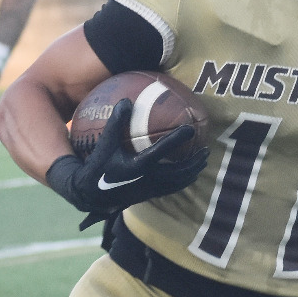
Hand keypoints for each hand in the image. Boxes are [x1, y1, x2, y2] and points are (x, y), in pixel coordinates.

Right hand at [45, 97, 207, 228]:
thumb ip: (116, 122)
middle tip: (206, 150)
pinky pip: (172, 189)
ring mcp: (150, 190)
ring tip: (202, 162)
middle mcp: (147, 180)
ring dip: (192, 172)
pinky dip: (183, 181)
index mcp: (137, 166)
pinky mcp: (149, 195)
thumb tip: (126, 100)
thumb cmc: (98, 166)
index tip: (191, 128)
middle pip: (179, 172)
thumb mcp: (105, 143)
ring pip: (179, 183)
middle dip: (195, 162)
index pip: (162, 151)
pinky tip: (188, 174)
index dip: (178, 139)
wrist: (91, 194)